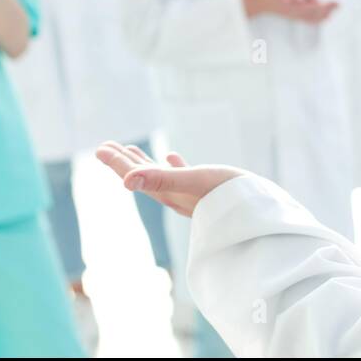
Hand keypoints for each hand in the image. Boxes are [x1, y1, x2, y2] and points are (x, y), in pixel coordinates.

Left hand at [95, 142, 242, 216]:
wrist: (260, 213)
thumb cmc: (230, 196)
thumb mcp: (194, 181)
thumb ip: (162, 179)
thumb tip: (126, 181)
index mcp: (168, 192)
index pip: (136, 175)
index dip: (117, 162)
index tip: (100, 147)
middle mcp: (175, 195)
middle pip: (142, 176)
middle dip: (124, 161)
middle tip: (105, 146)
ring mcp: (190, 194)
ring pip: (159, 176)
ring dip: (144, 163)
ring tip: (131, 149)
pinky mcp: (206, 190)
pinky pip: (183, 175)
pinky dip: (173, 165)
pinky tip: (172, 156)